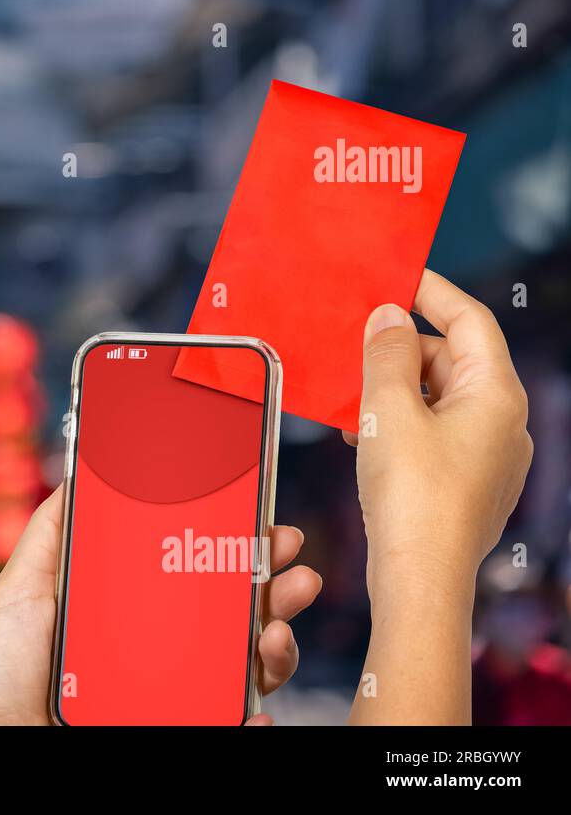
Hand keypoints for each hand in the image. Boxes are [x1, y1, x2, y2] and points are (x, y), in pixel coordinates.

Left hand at [0, 485, 321, 724]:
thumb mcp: (24, 586)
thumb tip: (83, 473)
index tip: (263, 522)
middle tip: (291, 567)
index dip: (236, 545)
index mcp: (135, 605)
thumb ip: (53, 533)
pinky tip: (257, 704)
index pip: (197, 570)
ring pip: (247, 664)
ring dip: (278, 642)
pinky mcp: (179, 721)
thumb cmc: (3, 669)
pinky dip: (256, 712)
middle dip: (275, 585)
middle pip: (236, 612)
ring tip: (275, 631)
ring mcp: (173, 688)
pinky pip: (231, 718)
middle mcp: (162, 644)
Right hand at [346, 270, 532, 601]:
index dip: (432, 292)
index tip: (396, 275)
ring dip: (394, 391)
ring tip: (351, 398)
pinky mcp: (468, 486)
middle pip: (452, 360)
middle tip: (355, 344)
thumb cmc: (412, 496)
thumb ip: (385, 355)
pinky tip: (362, 438)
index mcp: (497, 396)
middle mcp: (504, 424)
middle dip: (402, 350)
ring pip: (439, 400)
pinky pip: (434, 435)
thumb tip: (387, 318)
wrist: (421, 579)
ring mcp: (489, 458)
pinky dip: (399, 424)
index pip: (470, 320)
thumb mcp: (387, 409)